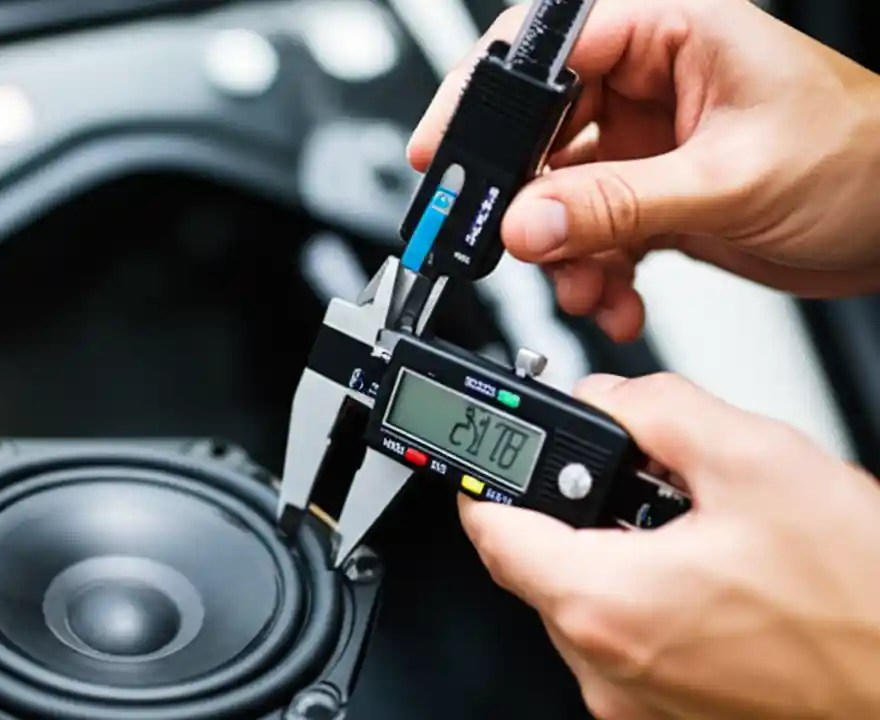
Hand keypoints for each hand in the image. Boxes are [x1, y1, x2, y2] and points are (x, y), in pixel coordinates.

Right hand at [409, 0, 879, 341]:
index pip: (549, 47)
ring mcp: (651, 145)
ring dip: (562, 252)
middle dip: (525, 198)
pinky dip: (595, 274)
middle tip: (506, 241)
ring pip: (561, 195)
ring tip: (585, 286)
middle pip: (542, 130)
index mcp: (674, 35)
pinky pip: (594, 235)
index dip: (485, 94)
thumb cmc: (869, 161)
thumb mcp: (730, 180)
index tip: (445, 149)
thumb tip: (529, 221)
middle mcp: (653, 84)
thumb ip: (618, 203)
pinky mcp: (655, 198)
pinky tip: (618, 297)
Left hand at [457, 373, 879, 718]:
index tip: (495, 447)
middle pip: (534, 563)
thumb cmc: (861, 600)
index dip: (486, 477)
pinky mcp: (667, 714)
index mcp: (605, 602)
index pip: (489, 531)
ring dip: (610, 553)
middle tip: (631, 476)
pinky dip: (643, 597)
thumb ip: (658, 409)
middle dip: (569, 507)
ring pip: (579, 601)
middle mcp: (606, 664)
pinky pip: (623, 640)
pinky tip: (708, 576)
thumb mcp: (757, 460)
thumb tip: (604, 398)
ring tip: (690, 531)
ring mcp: (634, 699)